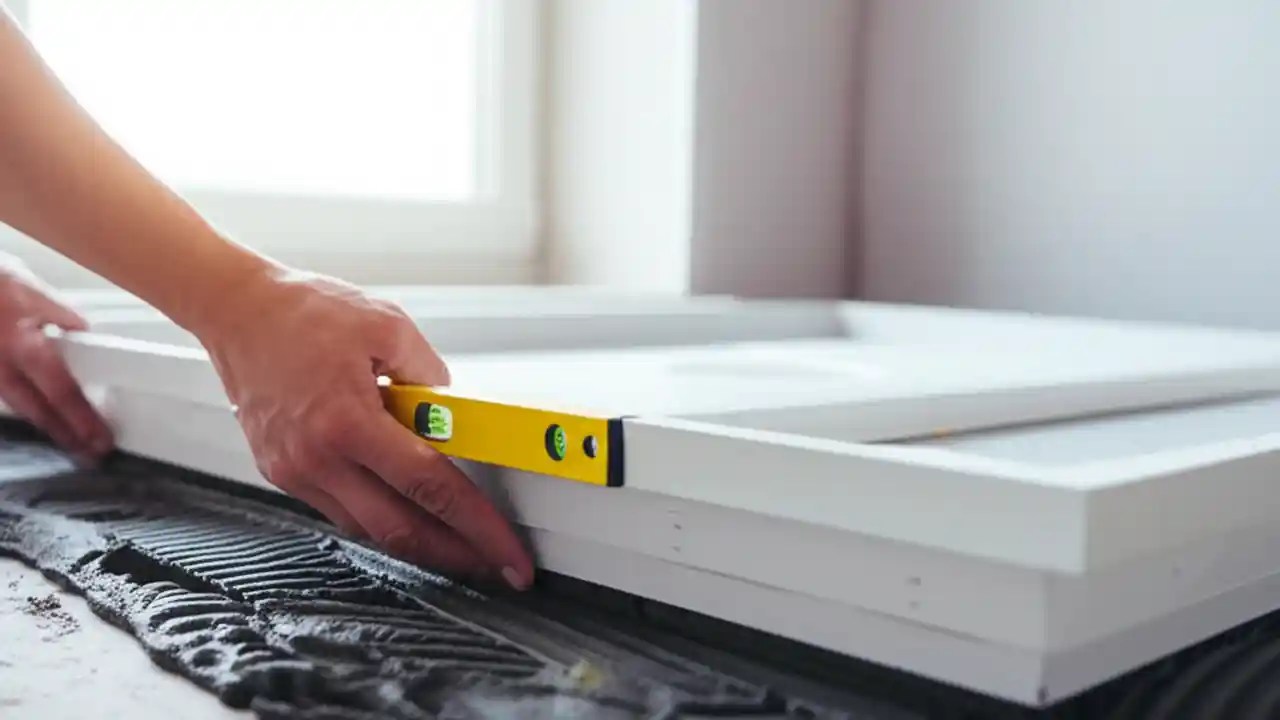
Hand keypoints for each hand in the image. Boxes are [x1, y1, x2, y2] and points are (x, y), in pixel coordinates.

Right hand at [0, 258, 112, 461]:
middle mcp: (1, 368)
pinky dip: (28, 408)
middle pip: (38, 412)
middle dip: (66, 435)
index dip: (82, 420)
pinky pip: (6, 396)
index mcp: (23, 348)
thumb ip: (61, 316)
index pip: (60, 392)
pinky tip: (43, 416)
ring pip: (18, 407)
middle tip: (92, 454)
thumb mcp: (33, 291)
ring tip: (72, 441)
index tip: (101, 440)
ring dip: (47, 425)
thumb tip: (86, 335)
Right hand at [193, 268, 533, 588]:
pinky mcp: (281, 472)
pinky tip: (405, 508)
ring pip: (367, 528)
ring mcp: (294, 472)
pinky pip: (340, 509)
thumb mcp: (388, 325)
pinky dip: (379, 515)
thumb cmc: (304, 311)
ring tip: (459, 541)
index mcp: (347, 423)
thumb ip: (431, 376)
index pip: (428, 487)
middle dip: (455, 555)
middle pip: (399, 530)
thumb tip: (453, 418)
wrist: (235, 309)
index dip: (477, 526)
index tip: (509, 555)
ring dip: (416, 539)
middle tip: (496, 567)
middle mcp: (316, 459)